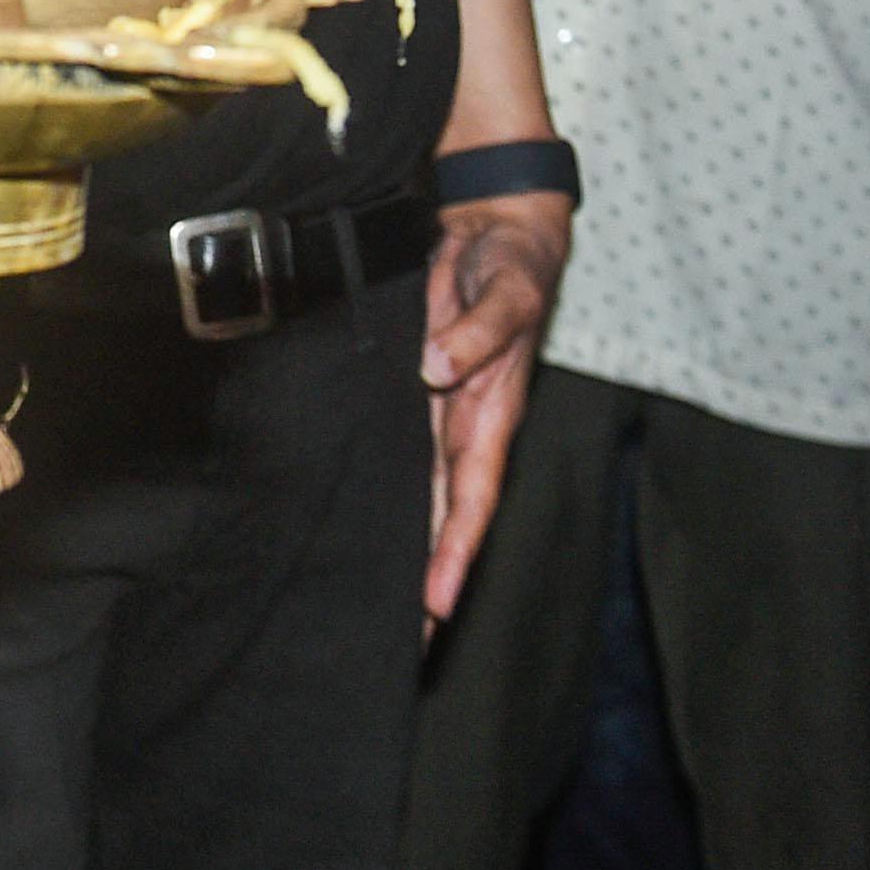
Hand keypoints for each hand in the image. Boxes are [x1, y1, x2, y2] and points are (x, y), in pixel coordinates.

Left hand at [420, 190, 566, 625]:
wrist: (496, 227)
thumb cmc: (511, 262)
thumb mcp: (506, 289)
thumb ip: (478, 329)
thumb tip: (436, 367)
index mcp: (492, 413)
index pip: (473, 497)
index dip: (456, 549)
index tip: (438, 601)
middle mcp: (463, 424)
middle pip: (444, 516)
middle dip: (429, 576)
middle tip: (405, 642)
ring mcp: (437, 411)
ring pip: (418, 495)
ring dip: (405, 547)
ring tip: (380, 607)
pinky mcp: (411, 388)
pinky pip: (397, 453)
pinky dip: (385, 492)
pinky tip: (358, 522)